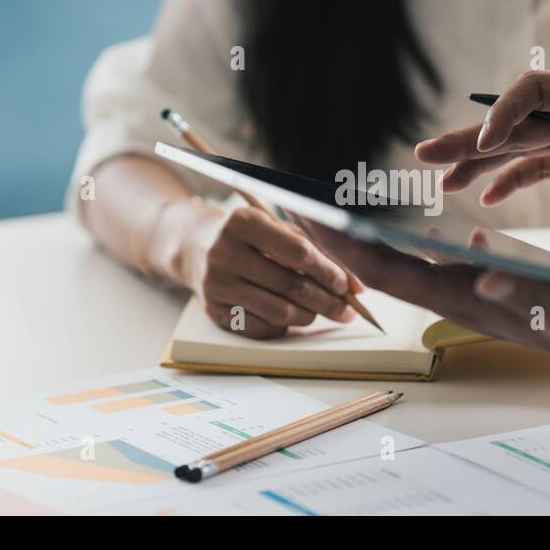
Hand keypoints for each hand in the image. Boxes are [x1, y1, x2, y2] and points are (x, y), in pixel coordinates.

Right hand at [165, 203, 357, 338]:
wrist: (194, 246)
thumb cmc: (247, 236)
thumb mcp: (277, 230)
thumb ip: (315, 251)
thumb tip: (354, 286)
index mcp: (242, 222)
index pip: (297, 252)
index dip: (328, 272)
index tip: (347, 286)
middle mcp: (224, 251)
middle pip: (290, 286)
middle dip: (327, 302)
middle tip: (346, 311)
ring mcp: (216, 283)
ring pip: (278, 312)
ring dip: (308, 316)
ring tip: (318, 311)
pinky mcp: (212, 310)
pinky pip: (261, 327)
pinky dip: (283, 325)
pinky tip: (290, 316)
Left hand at [299, 220, 549, 383]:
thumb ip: (529, 290)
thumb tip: (482, 274)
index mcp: (466, 299)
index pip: (387, 269)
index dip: (340, 243)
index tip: (301, 212)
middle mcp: (459, 296)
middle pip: (380, 266)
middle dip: (333, 236)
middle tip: (292, 201)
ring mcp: (472, 292)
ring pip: (404, 264)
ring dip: (364, 238)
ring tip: (333, 210)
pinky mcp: (491, 284)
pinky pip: (439, 263)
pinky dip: (414, 241)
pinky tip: (414, 226)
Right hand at [415, 71, 549, 212]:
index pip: (540, 90)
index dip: (506, 112)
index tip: (482, 143)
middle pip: (518, 119)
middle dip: (470, 138)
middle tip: (424, 157)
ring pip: (522, 144)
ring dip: (481, 161)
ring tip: (441, 181)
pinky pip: (543, 166)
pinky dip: (514, 179)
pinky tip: (487, 196)